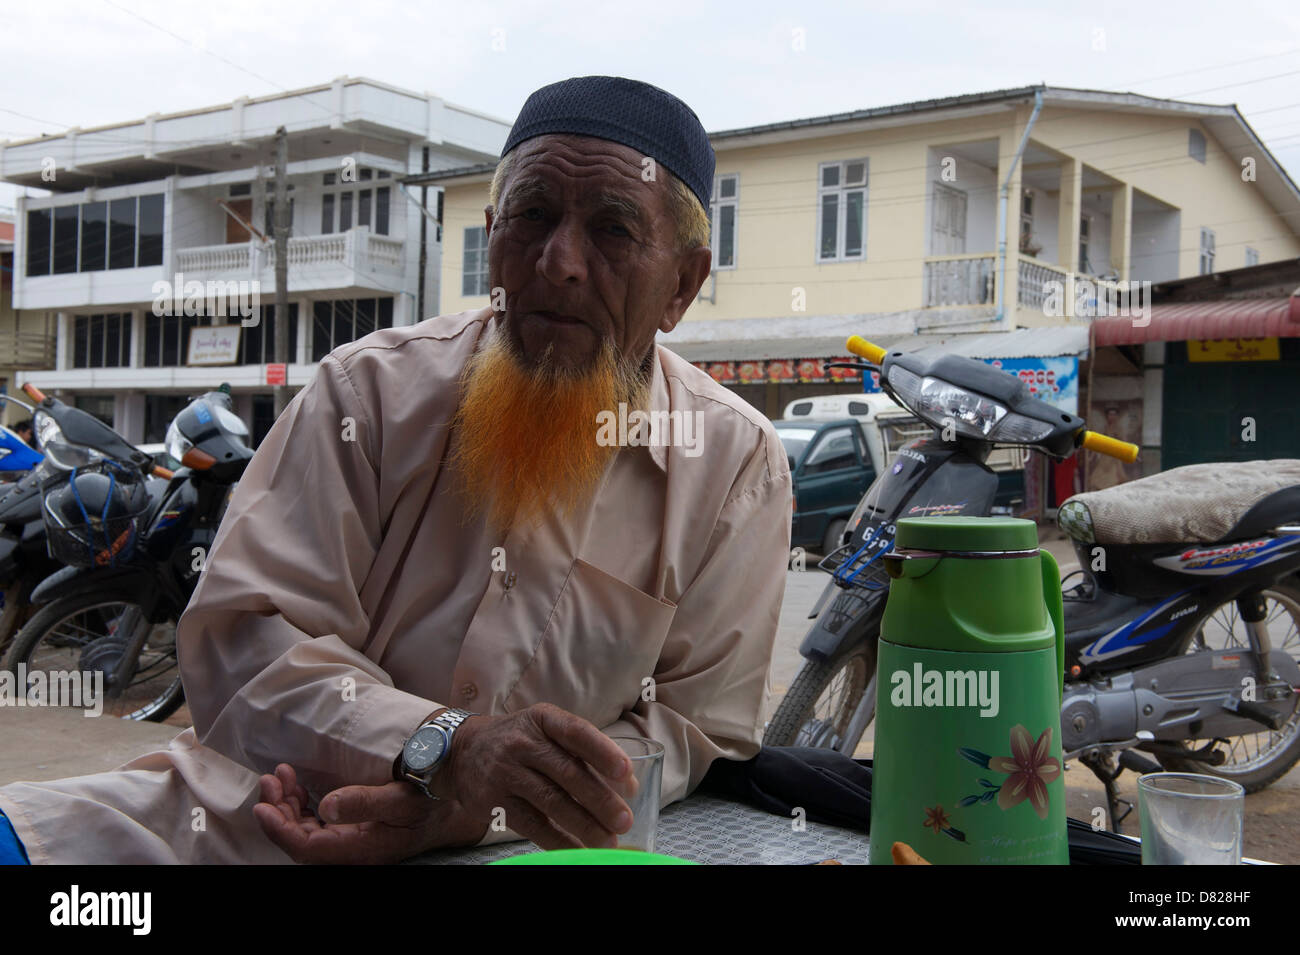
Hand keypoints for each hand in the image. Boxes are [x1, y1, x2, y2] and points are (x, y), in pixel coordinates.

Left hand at [253, 763, 488, 863]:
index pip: (306, 848)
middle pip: (301, 840)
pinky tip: (300, 787)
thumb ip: (362, 802)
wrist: (459, 794)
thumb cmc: (433, 796)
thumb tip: (324, 805)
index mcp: (362, 849)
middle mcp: (354, 850)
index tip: (261, 804)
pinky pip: (320, 824)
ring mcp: (355, 840)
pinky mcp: (357, 828)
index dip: (279, 829)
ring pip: (307, 831)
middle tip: (271, 778)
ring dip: (289, 806)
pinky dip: (304, 805)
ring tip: (281, 776)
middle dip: (279, 811)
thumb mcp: (401, 798)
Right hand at [434, 702, 636, 850]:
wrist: (463, 752)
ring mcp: (506, 773)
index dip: (602, 751)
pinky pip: (532, 824)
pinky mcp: (494, 801)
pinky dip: (559, 840)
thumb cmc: (521, 741)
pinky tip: (579, 850)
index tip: (626, 771)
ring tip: (609, 841)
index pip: (576, 732)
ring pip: (551, 802)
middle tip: (625, 820)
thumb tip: (630, 787)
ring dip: (584, 825)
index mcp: (543, 719)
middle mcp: (523, 743)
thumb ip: (586, 753)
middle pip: (567, 773)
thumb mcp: (547, 731)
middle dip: (600, 799)